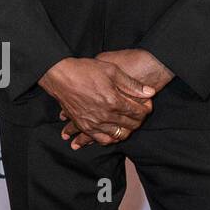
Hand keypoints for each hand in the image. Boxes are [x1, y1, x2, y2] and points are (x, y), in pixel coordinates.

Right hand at [39, 57, 155, 149]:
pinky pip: (102, 139)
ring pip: (118, 134)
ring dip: (127, 130)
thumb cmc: (85, 70)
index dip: (146, 109)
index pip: (138, 112)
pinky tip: (114, 133)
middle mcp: (105, 115)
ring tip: (129, 122)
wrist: (60, 76)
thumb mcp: (112, 70)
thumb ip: (132, 84)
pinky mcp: (84, 126)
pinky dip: (111, 138)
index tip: (147, 105)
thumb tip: (150, 93)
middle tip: (140, 113)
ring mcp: (94, 123)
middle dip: (139, 119)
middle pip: (130, 124)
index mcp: (113, 101)